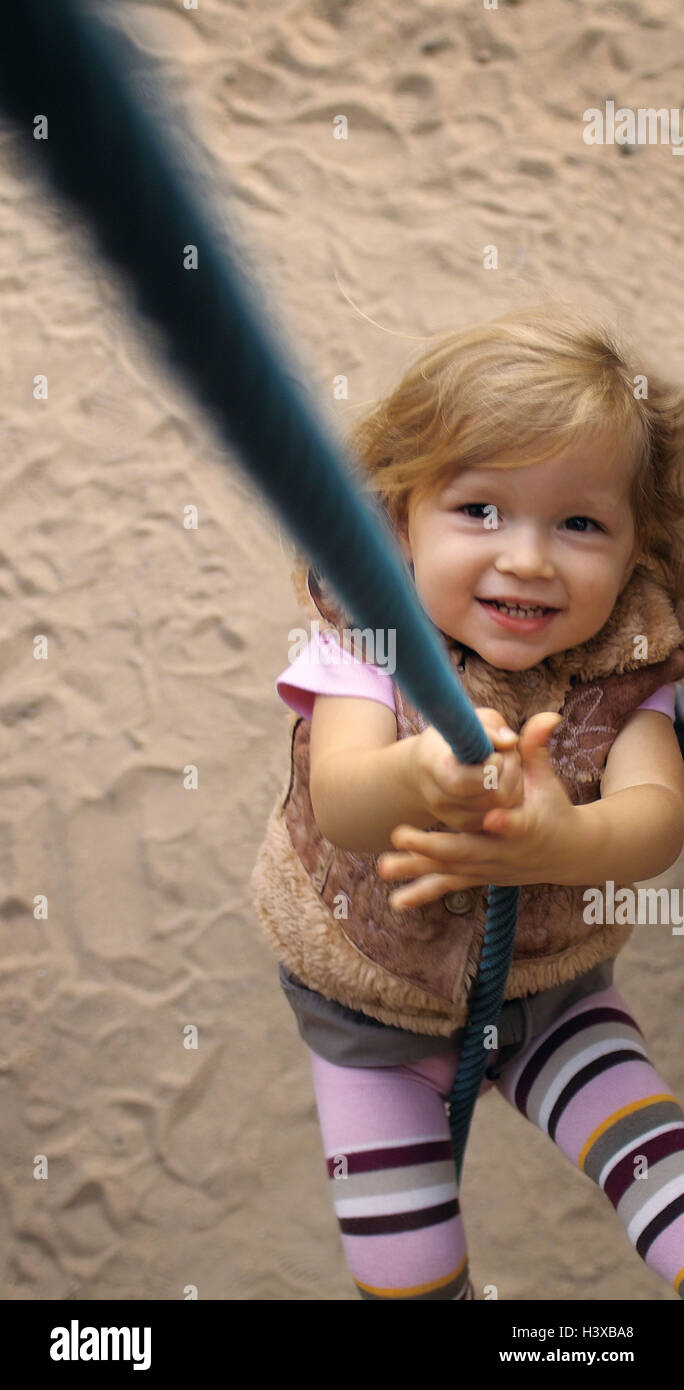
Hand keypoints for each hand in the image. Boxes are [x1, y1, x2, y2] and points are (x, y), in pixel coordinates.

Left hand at [378, 712, 574, 908]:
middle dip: (433, 845)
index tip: (492, 817)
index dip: (506, 822)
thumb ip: (537, 748)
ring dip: (417, 869)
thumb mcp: (547, 779)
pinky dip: (422, 894)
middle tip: (400, 833)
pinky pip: (448, 886)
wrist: (566, 854)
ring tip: (384, 866)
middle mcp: (505, 852)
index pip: (517, 825)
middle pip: (469, 851)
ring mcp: (489, 868)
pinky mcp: (478, 877)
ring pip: (451, 871)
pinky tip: (396, 902)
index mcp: (527, 825)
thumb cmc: (553, 807)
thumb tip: (548, 715)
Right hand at [411, 707, 523, 832]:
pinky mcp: (468, 828)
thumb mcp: (468, 722)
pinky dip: (511, 797)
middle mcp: (440, 799)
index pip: (466, 781)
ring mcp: (453, 818)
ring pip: (504, 808)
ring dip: (515, 784)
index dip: (491, 767)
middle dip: (512, 772)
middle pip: (494, 797)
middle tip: (510, 756)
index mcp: (434, 767)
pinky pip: (504, 816)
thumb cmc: (451, 738)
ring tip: (506, 767)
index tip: (496, 754)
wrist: (426, 769)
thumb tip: (511, 742)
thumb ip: (490, 728)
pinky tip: (502, 782)